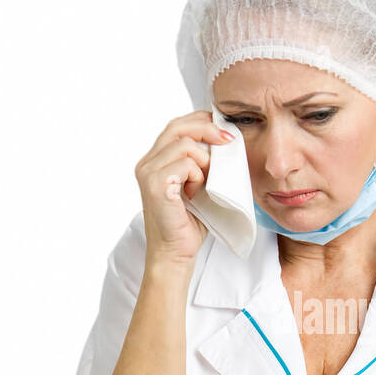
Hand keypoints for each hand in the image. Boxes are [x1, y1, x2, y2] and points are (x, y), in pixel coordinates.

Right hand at [134, 110, 236, 263]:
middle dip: (207, 128)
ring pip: (184, 145)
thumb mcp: (198, 184)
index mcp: (154, 161)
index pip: (176, 126)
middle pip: (177, 126)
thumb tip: (223, 138)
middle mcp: (146, 163)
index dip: (200, 121)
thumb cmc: (188, 223)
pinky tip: (195, 193)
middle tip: (229, 140)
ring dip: (204, 161)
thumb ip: (201, 161)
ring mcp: (148, 173)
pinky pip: (185, 165)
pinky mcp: (155, 185)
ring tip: (206, 182)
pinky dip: (198, 176)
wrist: (175, 253)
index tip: (224, 128)